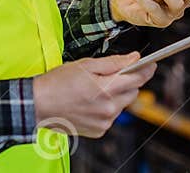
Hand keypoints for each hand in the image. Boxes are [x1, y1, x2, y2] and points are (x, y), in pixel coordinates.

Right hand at [32, 53, 155, 137]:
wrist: (39, 104)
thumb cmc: (57, 83)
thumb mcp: (85, 64)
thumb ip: (113, 63)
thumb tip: (133, 58)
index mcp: (105, 89)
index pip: (137, 78)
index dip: (146, 69)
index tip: (151, 63)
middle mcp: (108, 109)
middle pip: (132, 92)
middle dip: (127, 81)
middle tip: (110, 75)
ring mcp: (104, 122)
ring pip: (122, 104)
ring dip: (115, 95)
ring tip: (94, 89)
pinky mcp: (99, 130)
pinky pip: (111, 115)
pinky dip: (106, 107)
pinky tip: (90, 101)